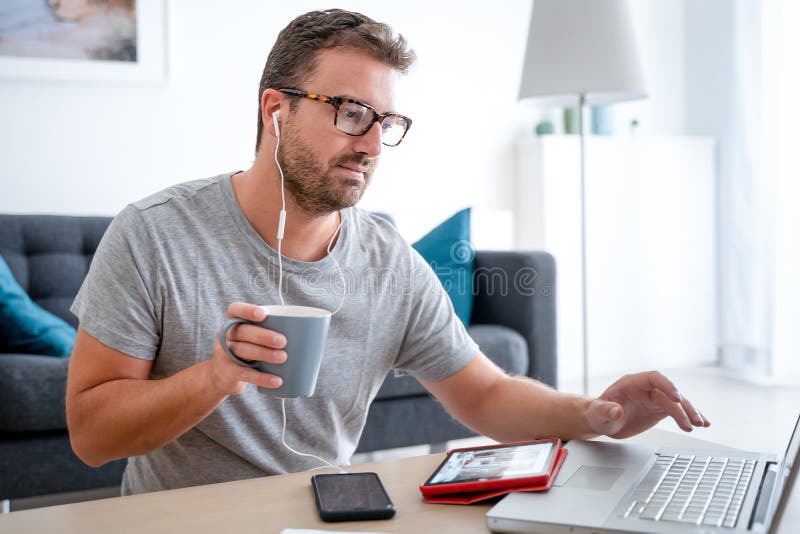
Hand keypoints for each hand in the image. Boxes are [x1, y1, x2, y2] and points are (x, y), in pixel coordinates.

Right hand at [205, 302, 287, 395]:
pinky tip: (276, 381)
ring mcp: (224, 354)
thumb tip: (312, 334)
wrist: (223, 377)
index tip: (263, 315)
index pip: (235, 309)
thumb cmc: (249, 352)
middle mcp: (226, 335)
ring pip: (242, 350)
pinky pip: (244, 373)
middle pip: (242, 331)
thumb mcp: (254, 339)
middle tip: (283, 341)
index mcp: (234, 322)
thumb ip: (272, 331)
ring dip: (264, 354)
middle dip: (263, 335)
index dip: (247, 310)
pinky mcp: (227, 372)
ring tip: (283, 358)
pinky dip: (262, 377)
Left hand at [586, 371, 709, 438]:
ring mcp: (655, 398)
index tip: (676, 397)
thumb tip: (616, 411)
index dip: (667, 386)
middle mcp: (646, 388)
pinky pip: (679, 411)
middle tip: (691, 421)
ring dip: (690, 412)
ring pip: (678, 402)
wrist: (602, 421)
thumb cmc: (598, 413)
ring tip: (700, 425)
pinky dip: (690, 417)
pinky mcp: (660, 409)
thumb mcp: (598, 414)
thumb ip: (606, 411)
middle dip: (682, 406)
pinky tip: (703, 424)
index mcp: (632, 383)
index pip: (654, 378)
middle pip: (669, 393)